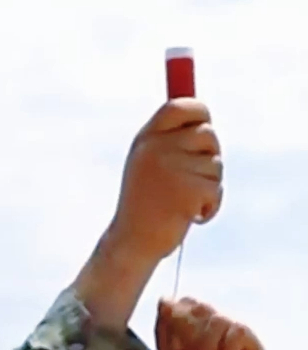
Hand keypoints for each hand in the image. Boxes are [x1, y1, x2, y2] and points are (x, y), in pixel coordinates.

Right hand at [110, 100, 222, 267]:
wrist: (132, 243)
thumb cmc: (145, 203)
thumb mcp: (148, 164)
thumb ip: (170, 140)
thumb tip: (204, 119)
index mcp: (146, 138)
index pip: (181, 106)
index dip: (200, 112)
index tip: (205, 123)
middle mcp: (156, 149)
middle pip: (207, 134)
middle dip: (209, 155)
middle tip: (191, 177)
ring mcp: (171, 169)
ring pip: (215, 165)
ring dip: (208, 185)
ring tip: (183, 201)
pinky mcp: (188, 192)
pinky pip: (216, 190)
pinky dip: (210, 206)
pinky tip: (189, 217)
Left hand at [156, 297, 271, 349]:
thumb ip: (165, 333)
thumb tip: (164, 299)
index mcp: (192, 335)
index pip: (182, 305)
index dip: (175, 320)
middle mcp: (214, 333)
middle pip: (198, 306)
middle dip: (188, 333)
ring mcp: (234, 340)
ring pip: (217, 318)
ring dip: (205, 345)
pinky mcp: (253, 349)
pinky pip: (238, 330)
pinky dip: (226, 349)